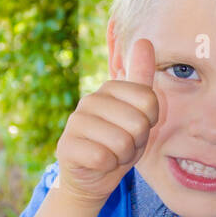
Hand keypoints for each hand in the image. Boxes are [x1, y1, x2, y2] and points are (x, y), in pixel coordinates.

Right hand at [56, 37, 159, 205]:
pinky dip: (107, 167)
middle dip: (136, 142)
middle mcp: (90, 100)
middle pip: (138, 123)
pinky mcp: (66, 146)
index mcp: (110, 88)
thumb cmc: (119, 143)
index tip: (136, 126)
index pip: (149, 100)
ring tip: (111, 153)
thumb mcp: (137, 111)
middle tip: (123, 145)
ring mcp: (75, 121)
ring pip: (121, 142)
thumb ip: (141, 77)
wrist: (93, 176)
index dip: (149, 121)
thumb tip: (143, 40)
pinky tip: (98, 163)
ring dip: (122, 156)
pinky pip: (103, 158)